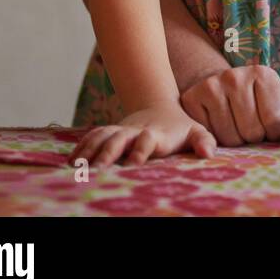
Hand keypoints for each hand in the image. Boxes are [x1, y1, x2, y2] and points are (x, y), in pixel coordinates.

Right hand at [69, 101, 215, 167]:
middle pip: (118, 138)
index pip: (147, 140)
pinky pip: (92, 136)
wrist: (160, 107)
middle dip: (107, 153)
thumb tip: (209, 154)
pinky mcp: (109, 131)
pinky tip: (70, 162)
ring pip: (101, 136)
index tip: (134, 165)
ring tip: (76, 168)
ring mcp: (120, 129)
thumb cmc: (179, 127)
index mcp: (155, 133)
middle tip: (96, 171)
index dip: (141, 150)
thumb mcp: (196, 131)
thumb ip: (204, 141)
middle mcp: (134, 130)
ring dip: (88, 150)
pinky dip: (81, 147)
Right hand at [179, 64, 279, 145]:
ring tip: (237, 128)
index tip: (270, 126)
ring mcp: (211, 86)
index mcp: (263, 73)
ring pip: (230, 139)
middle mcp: (235, 76)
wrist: (223, 87)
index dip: (275, 132)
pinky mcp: (191, 99)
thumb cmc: (260, 99)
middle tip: (252, 128)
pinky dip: (217, 140)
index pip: (275, 120)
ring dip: (237, 143)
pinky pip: (209, 137)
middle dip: (256, 138)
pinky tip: (220, 128)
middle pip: (252, 131)